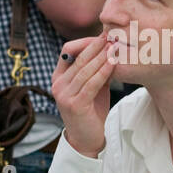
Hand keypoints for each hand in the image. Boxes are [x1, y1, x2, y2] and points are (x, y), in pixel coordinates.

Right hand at [52, 36, 113, 156]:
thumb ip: (95, 69)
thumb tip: (110, 46)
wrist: (87, 138)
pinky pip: (91, 84)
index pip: (68, 51)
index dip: (85, 42)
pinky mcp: (75, 105)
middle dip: (96, 45)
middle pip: (77, 58)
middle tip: (111, 34)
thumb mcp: (92, 85)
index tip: (103, 35)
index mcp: (58, 77)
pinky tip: (113, 63)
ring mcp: (64, 95)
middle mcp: (57, 85)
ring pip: (85, 70)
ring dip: (101, 56)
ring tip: (115, 46)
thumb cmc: (91, 110)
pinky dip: (103, 72)